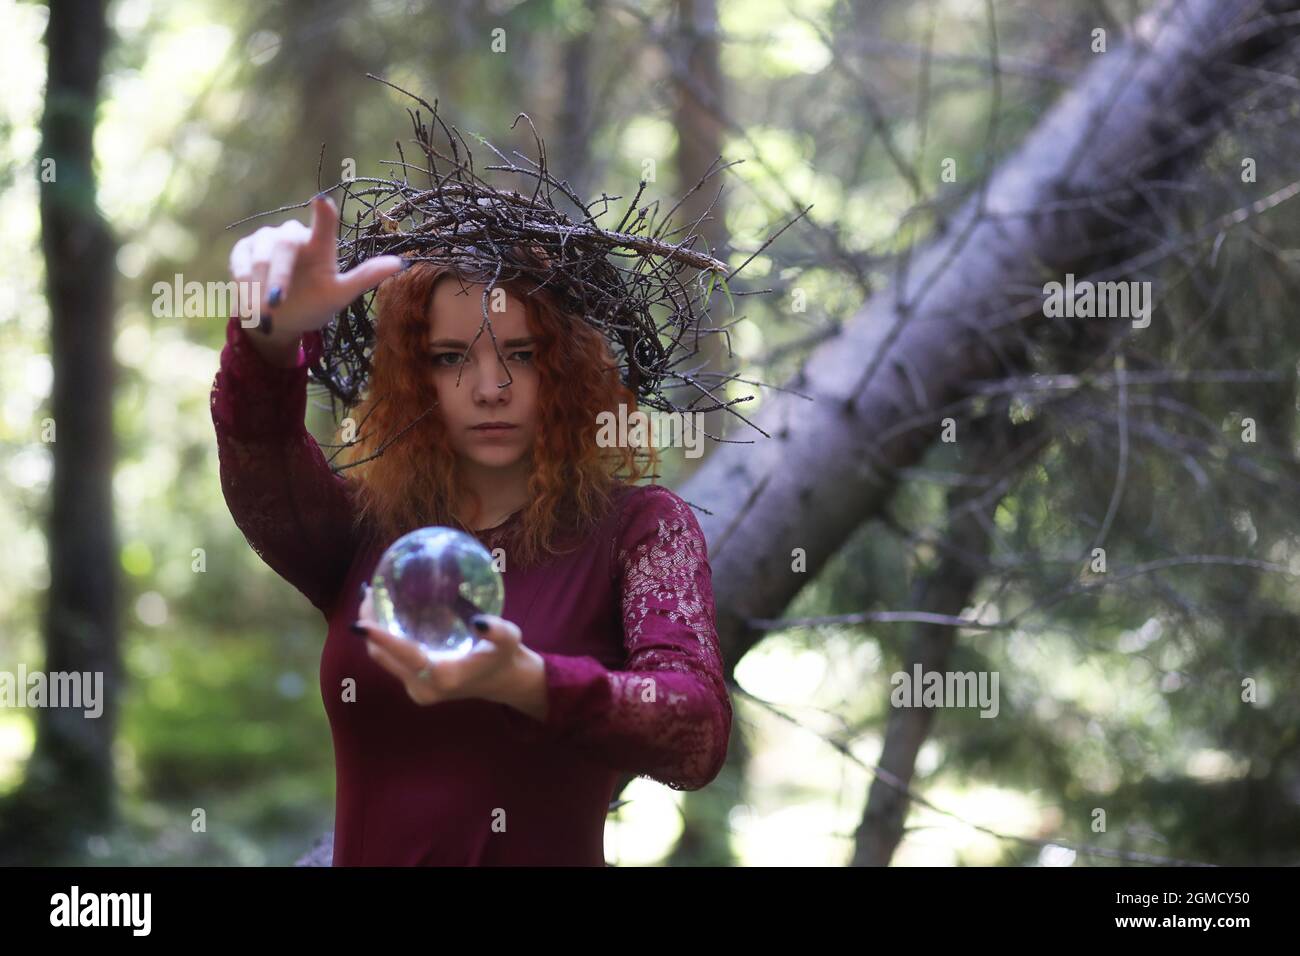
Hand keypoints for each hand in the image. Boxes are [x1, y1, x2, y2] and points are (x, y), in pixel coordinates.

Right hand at [227, 193, 405, 334]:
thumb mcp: (339, 295)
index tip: (321, 202)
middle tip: (275, 302)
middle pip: (285, 244)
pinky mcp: (243, 249)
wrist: (279, 321)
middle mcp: (293, 237)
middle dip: (279, 275)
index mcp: (320, 245)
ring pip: (260, 255)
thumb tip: (399, 263)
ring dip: (258, 284)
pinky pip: (240, 261)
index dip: (323, 212)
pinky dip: (242, 282)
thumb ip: (364, 277)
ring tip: (263, 312)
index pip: (324, 222)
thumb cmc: (314, 305)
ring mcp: (265, 240)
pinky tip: (248, 301)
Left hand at [354, 584, 541, 709]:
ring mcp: (416, 689)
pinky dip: (383, 640)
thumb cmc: (504, 655)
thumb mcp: (509, 638)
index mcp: (443, 676)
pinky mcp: (414, 686)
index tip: (357, 623)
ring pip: (382, 659)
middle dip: (369, 626)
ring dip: (373, 633)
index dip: (380, 638)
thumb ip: (496, 631)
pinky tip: (385, 615)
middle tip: (368, 593)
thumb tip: (478, 620)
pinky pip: (390, 661)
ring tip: (372, 599)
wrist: (502, 681)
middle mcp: (424, 686)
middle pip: (382, 656)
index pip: (403, 655)